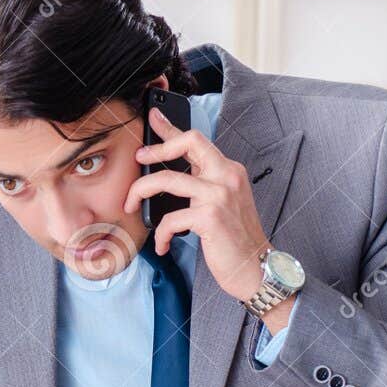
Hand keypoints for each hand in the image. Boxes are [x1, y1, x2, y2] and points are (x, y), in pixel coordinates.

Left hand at [123, 105, 273, 305]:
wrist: (255, 268)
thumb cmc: (235, 240)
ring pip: (166, 179)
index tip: (153, 118)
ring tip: (131, 206)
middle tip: (138, 159)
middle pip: (188, 142)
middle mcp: (226, 176)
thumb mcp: (222, 204)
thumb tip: (170, 177)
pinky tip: (162, 246)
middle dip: (156, 148)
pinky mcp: (209, 216)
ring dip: (140, 192)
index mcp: (228, 171)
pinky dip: (160, 235)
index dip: (171, 127)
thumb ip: (202, 186)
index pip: (197, 140)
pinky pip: (169, 219)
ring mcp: (218, 194)